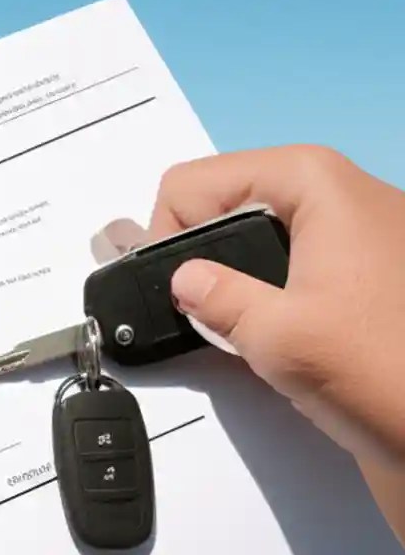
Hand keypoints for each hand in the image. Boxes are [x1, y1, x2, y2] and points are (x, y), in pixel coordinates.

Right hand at [146, 145, 404, 467]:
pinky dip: (269, 288)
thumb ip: (212, 297)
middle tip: (209, 312)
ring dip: (236, 275)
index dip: (171, 237)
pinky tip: (278, 330)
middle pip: (222, 201)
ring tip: (245, 326)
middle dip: (204, 253)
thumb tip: (183, 280)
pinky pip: (289, 257)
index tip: (184, 293)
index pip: (191, 185)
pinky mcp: (367, 265)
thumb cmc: (386, 374)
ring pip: (253, 232)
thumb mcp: (277, 336)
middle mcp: (336, 189)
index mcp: (312, 180)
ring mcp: (356, 227)